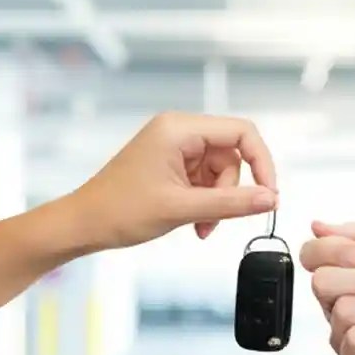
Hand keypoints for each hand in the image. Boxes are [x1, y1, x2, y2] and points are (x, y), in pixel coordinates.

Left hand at [64, 112, 277, 250]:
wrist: (83, 224)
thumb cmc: (119, 210)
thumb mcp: (182, 209)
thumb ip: (231, 203)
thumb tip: (270, 199)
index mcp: (178, 129)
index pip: (241, 132)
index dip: (262, 162)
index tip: (269, 193)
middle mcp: (178, 131)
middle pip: (232, 155)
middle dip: (230, 191)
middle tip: (215, 219)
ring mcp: (174, 147)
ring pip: (220, 171)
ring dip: (217, 202)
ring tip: (200, 226)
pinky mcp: (171, 164)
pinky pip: (205, 180)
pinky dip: (205, 203)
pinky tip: (194, 222)